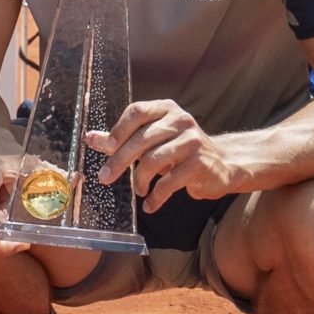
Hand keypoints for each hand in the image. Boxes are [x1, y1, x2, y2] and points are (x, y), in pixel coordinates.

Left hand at [88, 100, 246, 211]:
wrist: (223, 164)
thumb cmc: (180, 151)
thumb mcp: (153, 140)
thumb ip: (123, 139)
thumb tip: (90, 138)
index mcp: (166, 109)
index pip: (137, 111)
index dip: (119, 129)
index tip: (107, 149)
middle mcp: (180, 120)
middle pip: (142, 138)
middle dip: (119, 160)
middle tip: (105, 177)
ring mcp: (192, 141)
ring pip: (154, 160)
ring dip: (139, 180)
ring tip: (138, 190)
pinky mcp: (200, 163)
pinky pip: (169, 182)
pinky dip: (155, 197)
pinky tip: (150, 204)